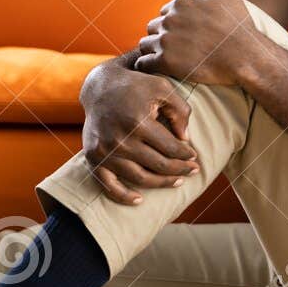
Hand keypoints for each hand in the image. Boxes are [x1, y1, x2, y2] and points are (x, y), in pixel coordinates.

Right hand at [79, 63, 198, 205]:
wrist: (99, 86)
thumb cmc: (136, 85)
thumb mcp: (163, 87)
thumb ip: (180, 111)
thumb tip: (186, 140)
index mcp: (138, 122)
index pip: (170, 148)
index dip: (186, 154)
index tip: (194, 155)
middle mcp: (120, 140)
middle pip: (158, 165)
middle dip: (179, 170)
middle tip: (193, 170)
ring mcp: (105, 151)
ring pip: (139, 178)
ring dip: (161, 183)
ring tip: (177, 182)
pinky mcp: (93, 158)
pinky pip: (108, 185)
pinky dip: (123, 196)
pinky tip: (139, 200)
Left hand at [135, 0, 256, 85]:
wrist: (245, 56)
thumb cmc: (238, 27)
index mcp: (180, 4)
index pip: (165, 12)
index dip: (174, 23)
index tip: (183, 34)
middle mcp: (169, 20)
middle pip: (154, 27)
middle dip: (162, 35)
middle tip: (175, 48)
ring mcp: (165, 41)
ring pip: (145, 44)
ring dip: (153, 50)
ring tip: (165, 59)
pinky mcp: (165, 62)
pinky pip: (144, 63)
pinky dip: (147, 65)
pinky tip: (156, 69)